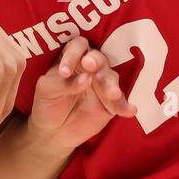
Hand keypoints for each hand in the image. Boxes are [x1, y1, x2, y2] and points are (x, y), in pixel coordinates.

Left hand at [29, 36, 136, 150]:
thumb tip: (87, 78)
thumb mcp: (47, 91)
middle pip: (99, 58)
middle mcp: (90, 68)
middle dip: (95, 61)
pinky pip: (120, 102)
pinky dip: (126, 106)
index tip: (64, 72)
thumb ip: (64, 83)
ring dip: (111, 85)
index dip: (73, 54)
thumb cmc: (47, 104)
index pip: (78, 46)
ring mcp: (102, 85)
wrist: (53, 132)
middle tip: (90, 65)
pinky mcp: (111, 103)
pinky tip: (130, 110)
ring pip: (111, 78)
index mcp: (73, 59)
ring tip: (113, 94)